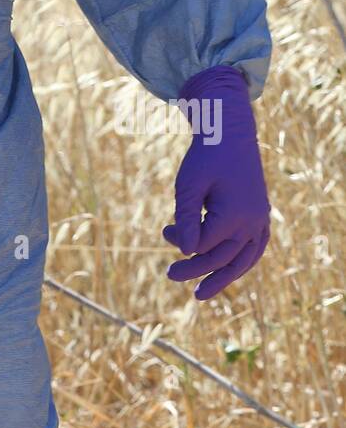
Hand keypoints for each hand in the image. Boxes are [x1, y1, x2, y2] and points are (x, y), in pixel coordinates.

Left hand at [164, 66, 270, 300]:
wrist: (230, 132)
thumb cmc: (205, 156)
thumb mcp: (188, 185)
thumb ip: (186, 219)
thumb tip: (186, 252)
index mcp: (235, 216)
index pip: (204, 246)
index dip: (181, 242)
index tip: (165, 230)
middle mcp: (253, 222)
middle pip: (223, 259)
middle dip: (196, 270)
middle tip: (170, 276)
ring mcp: (261, 220)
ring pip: (244, 260)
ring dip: (224, 278)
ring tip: (202, 294)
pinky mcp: (262, 215)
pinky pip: (255, 248)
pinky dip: (242, 262)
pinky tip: (229, 271)